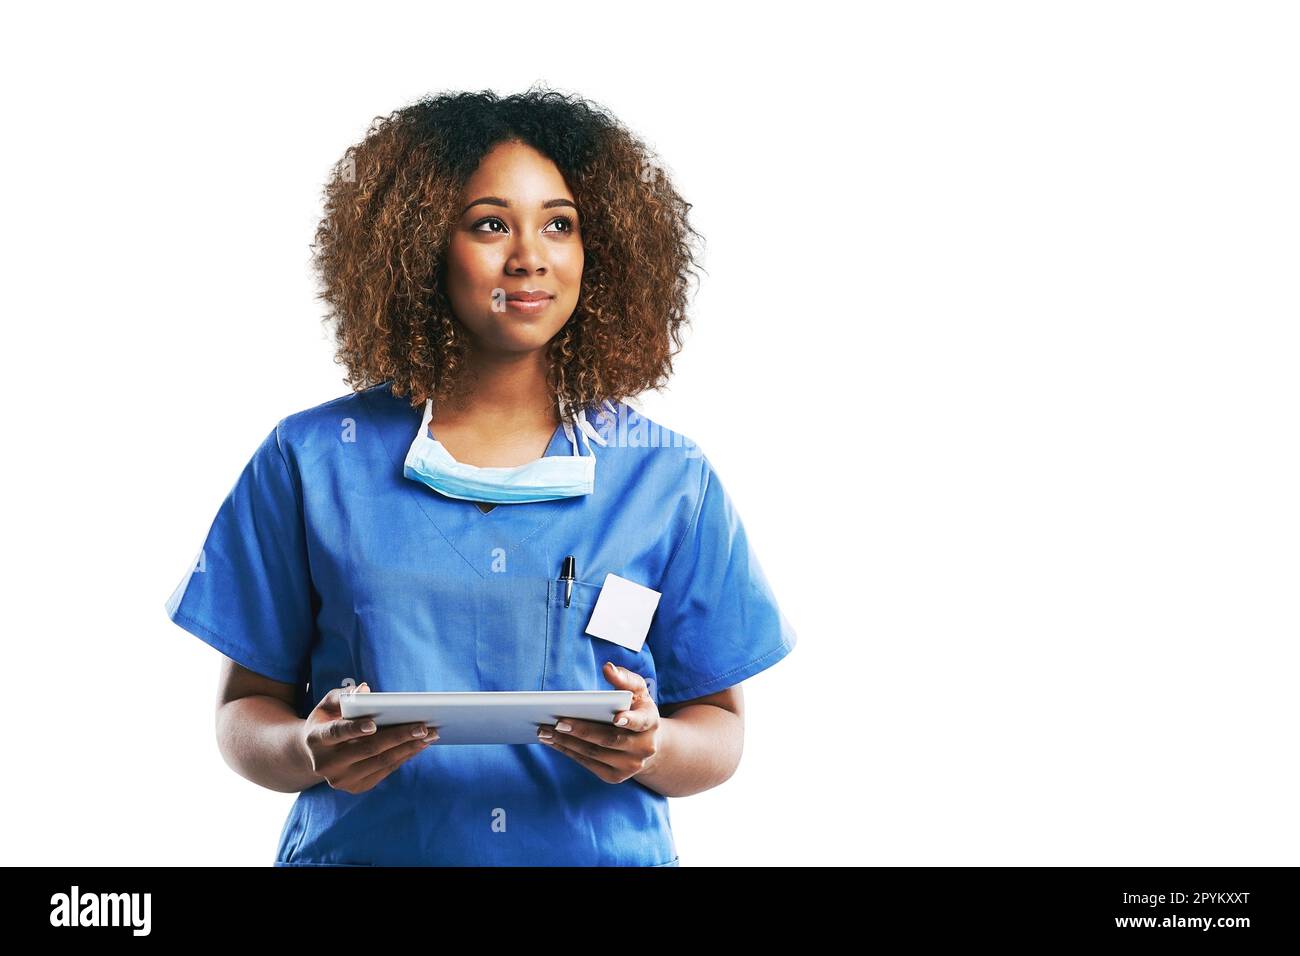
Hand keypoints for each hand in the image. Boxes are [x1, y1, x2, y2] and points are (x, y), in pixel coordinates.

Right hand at [300, 682, 437, 792]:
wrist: (314, 755)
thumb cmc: (326, 722)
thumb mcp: (328, 705)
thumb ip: (344, 695)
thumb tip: (364, 690)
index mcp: (316, 739)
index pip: (337, 733)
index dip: (355, 729)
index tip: (373, 723)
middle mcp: (326, 764)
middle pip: (368, 749)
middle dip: (399, 736)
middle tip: (423, 726)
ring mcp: (341, 779)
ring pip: (381, 762)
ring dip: (408, 748)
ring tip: (430, 736)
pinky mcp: (356, 787)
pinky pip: (385, 771)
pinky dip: (404, 757)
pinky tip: (419, 745)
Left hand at [536, 662, 660, 782]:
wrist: (646, 743)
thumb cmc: (636, 710)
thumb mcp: (637, 691)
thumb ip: (624, 678)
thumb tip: (608, 668)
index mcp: (650, 723)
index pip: (640, 722)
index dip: (629, 720)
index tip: (616, 718)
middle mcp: (644, 748)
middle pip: (609, 739)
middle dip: (581, 730)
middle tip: (556, 721)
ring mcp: (630, 766)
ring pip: (594, 753)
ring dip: (567, 742)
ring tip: (545, 731)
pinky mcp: (615, 777)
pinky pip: (588, 764)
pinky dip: (568, 752)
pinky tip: (553, 741)